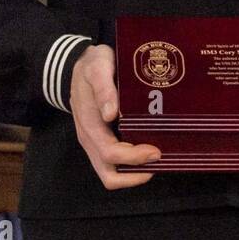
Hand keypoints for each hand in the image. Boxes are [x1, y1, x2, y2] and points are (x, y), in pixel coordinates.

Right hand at [69, 43, 161, 188]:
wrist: (79, 64)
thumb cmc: (91, 65)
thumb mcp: (97, 67)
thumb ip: (103, 88)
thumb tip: (110, 114)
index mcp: (89, 124)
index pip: (110, 154)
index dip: (133, 158)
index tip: (155, 151)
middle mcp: (90, 139)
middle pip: (109, 175)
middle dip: (135, 174)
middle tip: (158, 157)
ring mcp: (94, 142)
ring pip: (111, 174)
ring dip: (134, 173)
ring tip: (156, 159)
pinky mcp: (101, 141)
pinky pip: (114, 164)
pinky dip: (131, 165)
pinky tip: (148, 150)